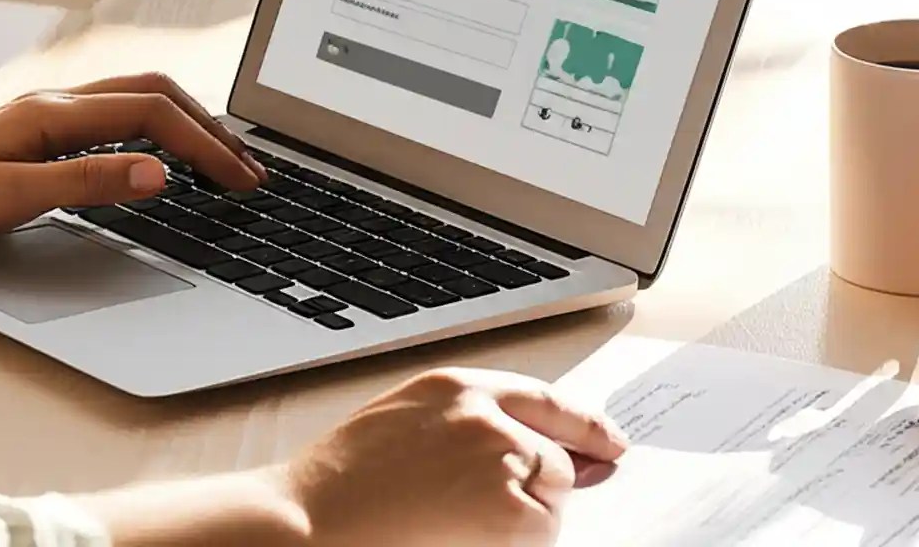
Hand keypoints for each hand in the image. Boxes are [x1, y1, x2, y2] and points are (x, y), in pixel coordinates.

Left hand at [0, 72, 265, 234]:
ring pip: (141, 98)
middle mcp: (53, 104)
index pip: (155, 115)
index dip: (207, 146)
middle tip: (251, 170)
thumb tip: (160, 171)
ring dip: (192, 122)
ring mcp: (46, 115)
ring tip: (226, 157)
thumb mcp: (3, 200)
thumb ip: (83, 183)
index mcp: (51, 115)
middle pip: (157, 93)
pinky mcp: (41, 134)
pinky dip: (164, 128)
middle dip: (213, 127)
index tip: (243, 183)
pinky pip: (121, 115)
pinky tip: (170, 154)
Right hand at [285, 368, 628, 546]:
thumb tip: (550, 453)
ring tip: (457, 522)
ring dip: (527, 515)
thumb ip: (479, 427)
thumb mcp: (409, 425)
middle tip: (494, 511)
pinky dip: (521, 539)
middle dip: (543, 484)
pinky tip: (470, 536)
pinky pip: (543, 528)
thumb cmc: (345, 484)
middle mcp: (485, 414)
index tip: (611, 441)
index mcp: (456, 386)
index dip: (584, 423)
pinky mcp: (505, 506)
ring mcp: (498, 457)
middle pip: (554, 452)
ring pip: (553, 492)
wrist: (307, 522)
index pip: (543, 399)